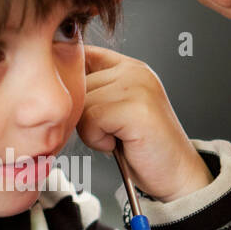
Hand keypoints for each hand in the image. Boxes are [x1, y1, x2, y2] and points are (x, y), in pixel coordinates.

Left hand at [78, 44, 212, 200]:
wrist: (177, 175)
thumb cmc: (143, 148)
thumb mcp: (116, 110)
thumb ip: (94, 91)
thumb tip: (53, 85)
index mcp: (129, 67)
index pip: (82, 54)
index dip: (70, 81)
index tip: (79, 107)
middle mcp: (134, 70)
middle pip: (76, 83)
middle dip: (83, 114)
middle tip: (109, 132)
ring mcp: (137, 86)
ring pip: (81, 102)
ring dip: (91, 129)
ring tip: (116, 137)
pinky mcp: (136, 107)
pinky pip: (91, 119)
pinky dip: (97, 139)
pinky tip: (119, 143)